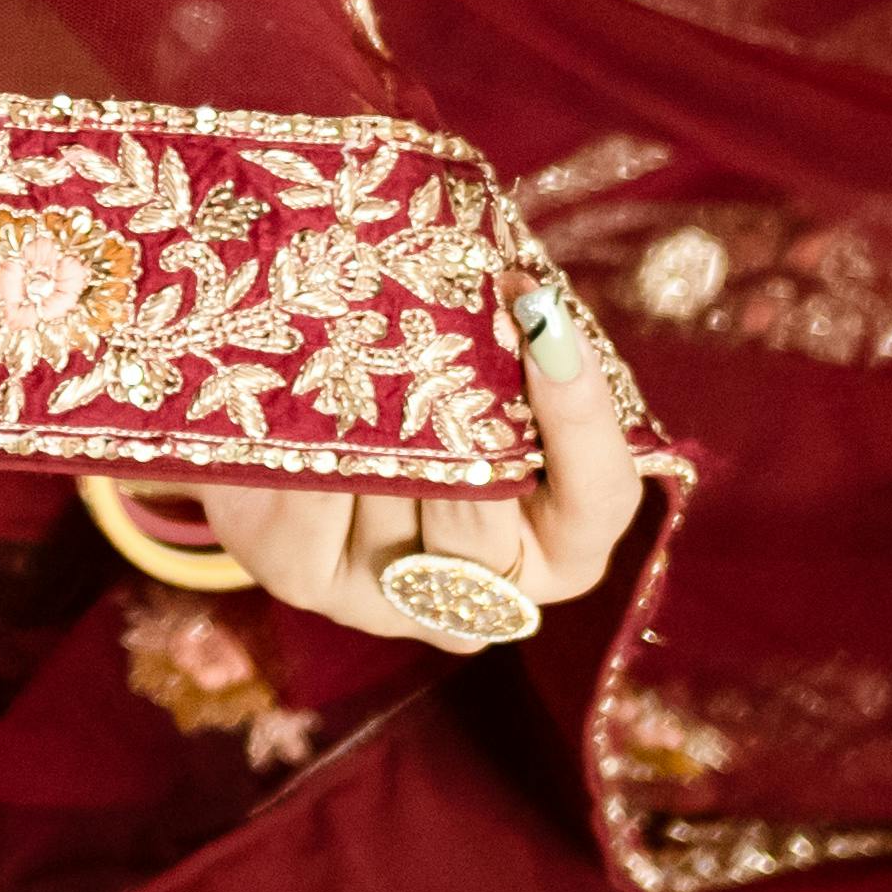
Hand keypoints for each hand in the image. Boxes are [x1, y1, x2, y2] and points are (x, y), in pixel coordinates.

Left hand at [185, 307, 642, 656]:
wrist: (291, 435)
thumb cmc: (424, 399)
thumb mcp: (492, 381)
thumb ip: (522, 357)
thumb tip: (524, 293)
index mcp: (560, 547)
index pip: (600, 497)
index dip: (580, 413)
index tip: (543, 315)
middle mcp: (484, 590)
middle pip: (485, 507)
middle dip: (455, 404)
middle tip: (427, 318)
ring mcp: (394, 598)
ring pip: (395, 502)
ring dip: (374, 417)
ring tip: (354, 337)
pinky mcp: (306, 579)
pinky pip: (310, 506)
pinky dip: (304, 444)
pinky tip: (300, 400)